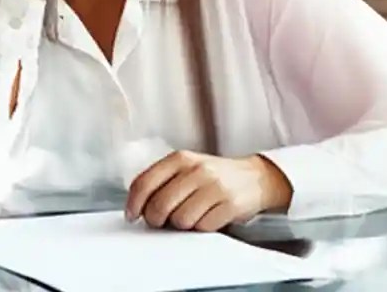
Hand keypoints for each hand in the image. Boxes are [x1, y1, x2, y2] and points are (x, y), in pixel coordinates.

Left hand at [125, 151, 292, 231]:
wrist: (254, 177)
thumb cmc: (213, 177)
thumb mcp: (186, 169)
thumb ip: (162, 181)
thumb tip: (136, 207)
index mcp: (180, 158)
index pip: (144, 182)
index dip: (134, 204)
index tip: (132, 216)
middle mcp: (196, 169)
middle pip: (159, 205)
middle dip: (156, 220)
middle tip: (161, 221)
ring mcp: (214, 186)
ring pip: (180, 220)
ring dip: (181, 225)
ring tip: (190, 215)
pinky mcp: (230, 204)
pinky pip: (202, 227)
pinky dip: (200, 228)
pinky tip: (206, 217)